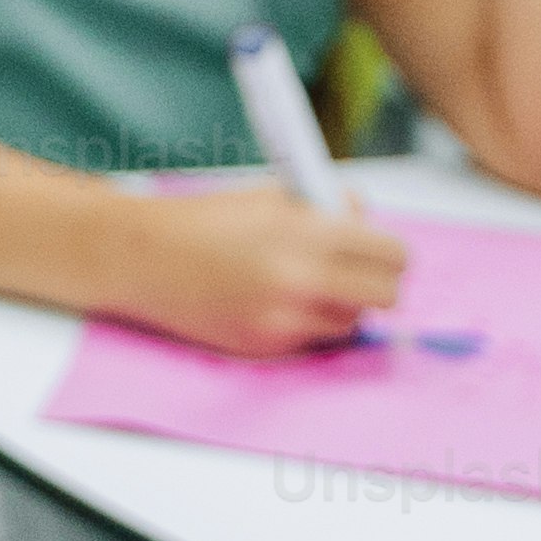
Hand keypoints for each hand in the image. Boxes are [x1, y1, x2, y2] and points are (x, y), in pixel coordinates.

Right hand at [113, 182, 409, 355]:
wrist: (147, 256)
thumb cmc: (209, 220)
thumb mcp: (275, 195)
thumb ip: (328, 209)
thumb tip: (367, 224)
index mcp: (310, 235)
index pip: (391, 255)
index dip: (392, 254)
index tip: (385, 254)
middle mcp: (302, 281)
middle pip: (385, 297)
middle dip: (380, 285)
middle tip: (364, 275)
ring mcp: (284, 319)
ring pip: (350, 323)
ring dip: (342, 306)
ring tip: (310, 284)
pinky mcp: (265, 345)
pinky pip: (311, 339)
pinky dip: (307, 322)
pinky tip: (277, 300)